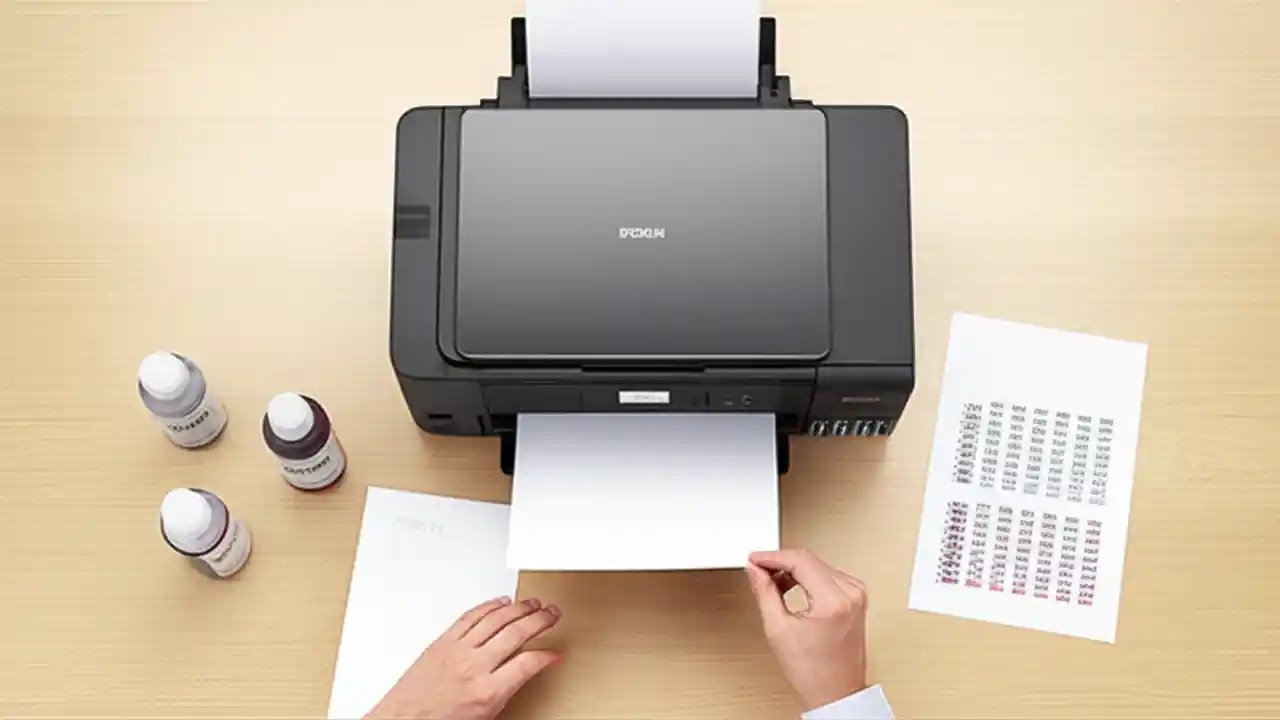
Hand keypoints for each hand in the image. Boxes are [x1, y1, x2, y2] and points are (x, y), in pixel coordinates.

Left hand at [366, 596, 562, 719]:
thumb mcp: (485, 716)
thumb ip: (506, 691)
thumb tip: (524, 673)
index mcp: (488, 692)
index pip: (528, 663)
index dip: (546, 655)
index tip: (554, 653)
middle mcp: (474, 667)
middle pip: (516, 633)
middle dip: (540, 620)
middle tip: (552, 613)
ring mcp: (457, 650)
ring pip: (496, 619)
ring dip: (519, 608)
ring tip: (534, 603)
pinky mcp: (442, 641)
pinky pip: (470, 616)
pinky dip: (489, 606)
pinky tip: (501, 602)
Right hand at [744, 549, 869, 711]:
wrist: (835, 692)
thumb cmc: (814, 672)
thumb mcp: (778, 629)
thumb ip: (764, 592)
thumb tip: (756, 571)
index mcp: (834, 601)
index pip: (800, 561)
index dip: (772, 557)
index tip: (756, 559)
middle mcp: (851, 593)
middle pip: (810, 560)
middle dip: (782, 562)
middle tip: (759, 570)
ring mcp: (857, 595)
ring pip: (819, 565)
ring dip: (795, 569)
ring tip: (773, 581)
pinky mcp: (856, 598)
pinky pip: (829, 575)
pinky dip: (808, 577)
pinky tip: (792, 585)